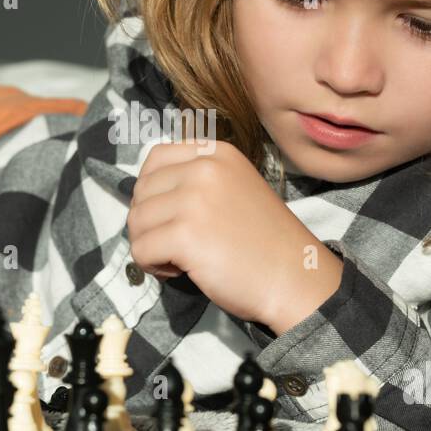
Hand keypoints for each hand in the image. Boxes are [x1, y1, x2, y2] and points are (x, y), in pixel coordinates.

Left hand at [126, 140, 342, 332]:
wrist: (294, 277)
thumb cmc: (264, 241)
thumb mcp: (234, 189)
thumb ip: (196, 182)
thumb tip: (146, 196)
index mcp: (217, 154)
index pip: (155, 158)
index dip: (151, 190)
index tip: (168, 214)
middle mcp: (204, 168)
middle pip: (141, 191)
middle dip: (149, 222)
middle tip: (175, 244)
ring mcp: (194, 200)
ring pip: (136, 221)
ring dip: (150, 245)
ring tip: (179, 259)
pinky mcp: (185, 234)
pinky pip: (141, 249)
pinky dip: (152, 265)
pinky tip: (179, 271)